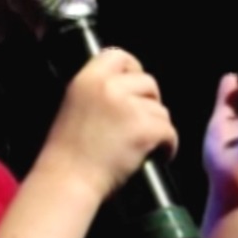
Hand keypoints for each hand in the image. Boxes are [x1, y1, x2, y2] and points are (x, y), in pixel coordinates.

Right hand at [36, 47, 178, 199]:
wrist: (67, 181)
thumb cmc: (68, 154)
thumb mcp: (74, 106)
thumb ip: (99, 92)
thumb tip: (128, 89)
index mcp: (87, 78)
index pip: (120, 56)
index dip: (134, 70)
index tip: (137, 86)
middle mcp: (109, 87)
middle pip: (148, 82)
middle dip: (150, 102)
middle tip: (143, 121)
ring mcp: (129, 107)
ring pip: (161, 109)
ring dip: (158, 126)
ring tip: (146, 144)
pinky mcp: (145, 129)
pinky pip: (170, 131)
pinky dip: (169, 145)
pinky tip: (159, 155)